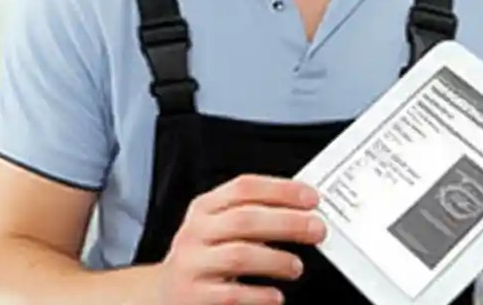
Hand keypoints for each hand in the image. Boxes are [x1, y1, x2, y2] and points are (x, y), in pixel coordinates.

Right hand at [157, 174, 326, 304]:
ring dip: (276, 260)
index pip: (243, 188)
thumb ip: (251, 215)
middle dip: (287, 223)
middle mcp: (195, 233)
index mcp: (204, 208)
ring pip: (239, 256)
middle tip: (317, 229)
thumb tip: (302, 211)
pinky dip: (260, 295)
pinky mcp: (195, 297)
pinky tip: (275, 296)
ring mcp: (193, 265)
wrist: (164, 294)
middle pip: (245, 219)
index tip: (311, 198)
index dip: (281, 190)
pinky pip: (232, 295)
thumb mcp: (216, 227)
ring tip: (296, 267)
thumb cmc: (203, 258)